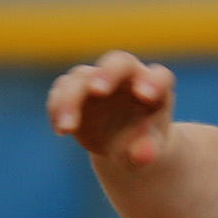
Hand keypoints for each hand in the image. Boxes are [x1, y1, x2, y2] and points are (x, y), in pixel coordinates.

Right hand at [47, 50, 174, 166]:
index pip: (160, 77)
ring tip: (67, 128)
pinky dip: (57, 106)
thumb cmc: (142, 146)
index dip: (154, 82)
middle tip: (98, 91)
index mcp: (156, 89)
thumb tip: (140, 155)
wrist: (124, 147)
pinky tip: (61, 130)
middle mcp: (128, 77)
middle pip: (119, 62)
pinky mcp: (76, 89)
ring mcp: (100, 80)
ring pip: (82, 76)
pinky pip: (62, 88)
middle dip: (108, 73)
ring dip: (70, 99)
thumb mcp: (148, 153)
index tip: (145, 96)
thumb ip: (146, 151)